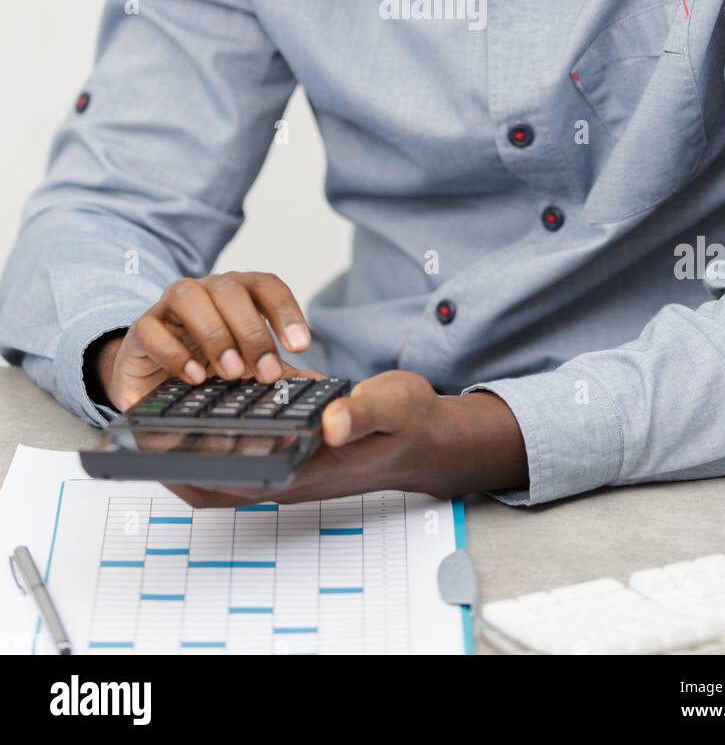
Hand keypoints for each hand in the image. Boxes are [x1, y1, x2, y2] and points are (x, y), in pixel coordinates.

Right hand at [100, 271, 316, 413]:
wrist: (155, 373)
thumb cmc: (208, 361)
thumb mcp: (248, 366)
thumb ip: (281, 371)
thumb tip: (322, 386)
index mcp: (239, 292)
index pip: (267, 286)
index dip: (286, 311)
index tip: (302, 345)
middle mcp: (207, 290)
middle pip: (231, 291)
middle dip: (252, 331)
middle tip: (266, 371)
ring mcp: (170, 306)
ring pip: (190, 296)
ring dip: (215, 334)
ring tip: (232, 371)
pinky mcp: (142, 328)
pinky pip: (152, 328)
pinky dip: (173, 352)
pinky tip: (194, 377)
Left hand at [161, 371, 528, 508]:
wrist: (424, 435)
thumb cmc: (407, 423)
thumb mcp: (393, 405)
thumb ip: (363, 412)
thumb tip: (331, 421)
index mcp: (304, 469)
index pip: (233, 480)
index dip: (188, 471)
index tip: (151, 455)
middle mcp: (289, 474)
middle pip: (216, 483)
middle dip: (173, 466)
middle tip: (136, 439)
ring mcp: (288, 466)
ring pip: (224, 469)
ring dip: (191, 453)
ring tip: (157, 426)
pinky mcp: (291, 450)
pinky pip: (242, 453)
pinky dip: (217, 440)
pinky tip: (203, 411)